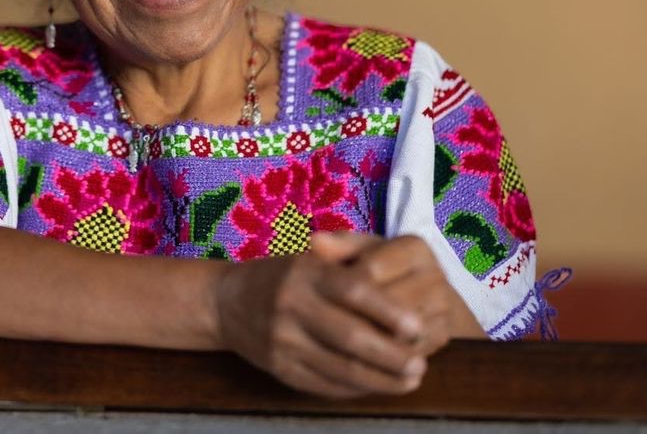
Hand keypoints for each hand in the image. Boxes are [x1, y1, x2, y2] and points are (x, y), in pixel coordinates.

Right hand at [214, 251, 429, 398]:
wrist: (226, 302)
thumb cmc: (284, 276)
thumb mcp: (311, 257)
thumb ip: (352, 267)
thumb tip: (402, 295)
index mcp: (305, 272)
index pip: (354, 291)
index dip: (390, 311)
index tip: (418, 327)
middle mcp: (291, 306)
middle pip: (351, 336)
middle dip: (392, 355)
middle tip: (421, 364)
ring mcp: (283, 340)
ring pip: (341, 368)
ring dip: (381, 379)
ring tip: (411, 380)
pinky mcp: (279, 368)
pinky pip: (325, 385)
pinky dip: (356, 389)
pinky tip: (378, 386)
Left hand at [310, 232, 483, 351]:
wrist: (424, 294)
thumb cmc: (381, 267)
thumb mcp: (361, 251)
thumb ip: (339, 246)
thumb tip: (314, 242)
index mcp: (415, 249)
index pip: (371, 270)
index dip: (341, 286)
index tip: (314, 297)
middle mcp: (436, 277)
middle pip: (387, 303)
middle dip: (353, 317)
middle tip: (319, 329)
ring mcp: (443, 308)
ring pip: (399, 332)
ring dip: (367, 344)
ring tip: (331, 347)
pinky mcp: (442, 336)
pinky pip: (408, 352)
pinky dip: (383, 359)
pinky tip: (353, 362)